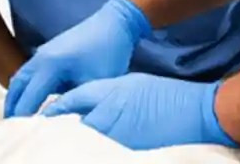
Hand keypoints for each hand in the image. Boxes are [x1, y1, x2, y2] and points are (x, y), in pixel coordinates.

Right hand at [4, 0, 151, 116]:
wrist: (115, 23)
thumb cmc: (108, 53)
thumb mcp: (94, 83)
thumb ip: (75, 102)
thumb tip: (61, 120)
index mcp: (51, 64)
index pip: (31, 96)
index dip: (24, 116)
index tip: (20, 134)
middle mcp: (41, 57)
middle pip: (18, 85)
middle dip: (12, 107)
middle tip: (8, 128)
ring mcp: (43, 51)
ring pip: (20, 77)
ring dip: (15, 95)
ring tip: (14, 116)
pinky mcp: (48, 50)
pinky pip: (28, 71)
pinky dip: (23, 86)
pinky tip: (27, 98)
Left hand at [43, 73, 235, 150]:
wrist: (199, 112)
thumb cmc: (167, 95)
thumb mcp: (131, 86)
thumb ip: (105, 95)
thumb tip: (90, 106)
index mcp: (108, 91)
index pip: (70, 100)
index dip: (54, 110)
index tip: (39, 117)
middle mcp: (108, 112)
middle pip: (73, 123)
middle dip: (59, 130)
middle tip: (43, 137)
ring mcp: (118, 132)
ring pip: (87, 139)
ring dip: (76, 144)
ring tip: (61, 149)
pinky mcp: (130, 149)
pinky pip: (105, 151)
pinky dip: (96, 152)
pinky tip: (89, 154)